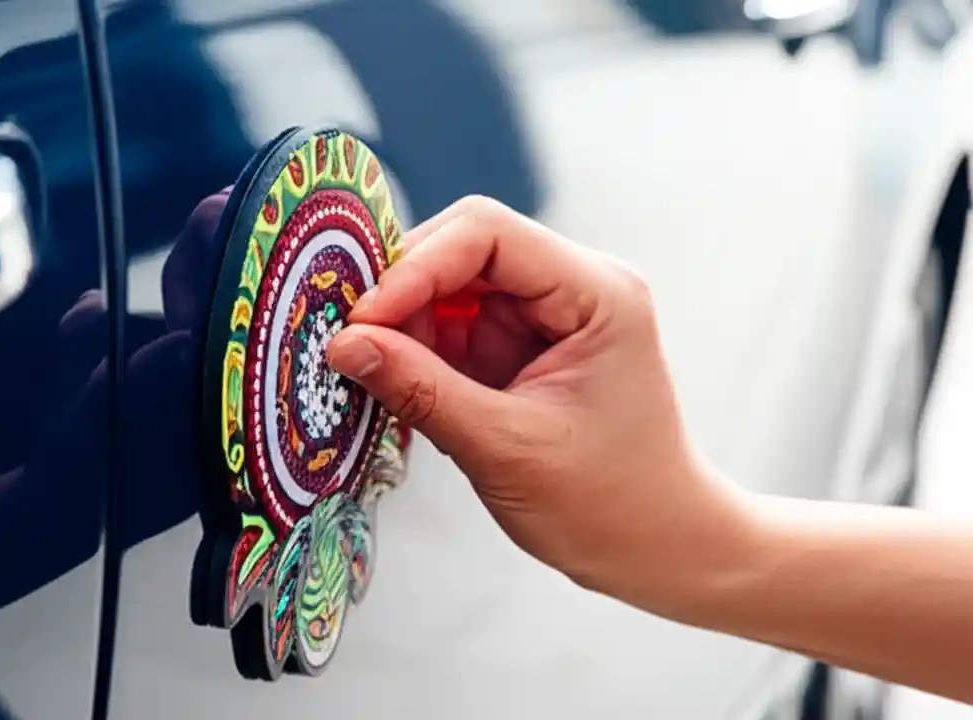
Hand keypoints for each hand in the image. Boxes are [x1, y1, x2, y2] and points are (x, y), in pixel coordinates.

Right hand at [328, 196, 754, 616]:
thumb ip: (422, 390)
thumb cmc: (609, 504)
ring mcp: (543, 315)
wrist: (655, 547)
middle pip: (463, 248)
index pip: (489, 234)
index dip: (416, 266)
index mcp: (596, 293)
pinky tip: (391, 380)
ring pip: (448, 285)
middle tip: (351, 342)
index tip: (364, 318)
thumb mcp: (506, 448)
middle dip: (402, 291)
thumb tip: (344, 346)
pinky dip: (413, 349)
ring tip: (366, 368)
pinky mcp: (517, 347)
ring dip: (401, 321)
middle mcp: (572, 287)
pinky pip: (450, 325)